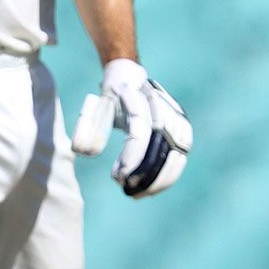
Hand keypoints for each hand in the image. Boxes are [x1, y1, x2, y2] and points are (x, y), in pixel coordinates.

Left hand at [71, 59, 191, 197]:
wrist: (128, 76)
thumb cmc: (109, 99)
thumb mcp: (93, 109)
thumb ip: (86, 129)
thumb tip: (85, 152)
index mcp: (134, 96)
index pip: (139, 130)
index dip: (132, 155)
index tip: (118, 177)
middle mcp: (158, 103)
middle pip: (161, 142)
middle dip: (146, 172)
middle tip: (128, 190)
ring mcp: (174, 111)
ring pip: (176, 149)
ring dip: (160, 177)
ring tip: (140, 192)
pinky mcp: (182, 122)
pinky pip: (182, 151)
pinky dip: (171, 172)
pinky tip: (155, 185)